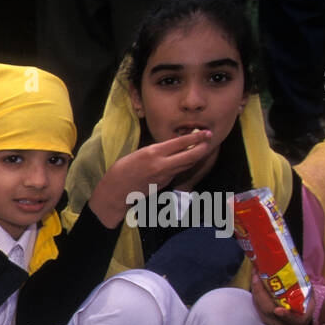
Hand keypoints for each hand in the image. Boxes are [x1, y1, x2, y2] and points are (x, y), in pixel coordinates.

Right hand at [87, 131, 216, 227]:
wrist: (115, 192)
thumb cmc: (122, 170)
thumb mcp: (139, 153)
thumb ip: (157, 150)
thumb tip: (173, 146)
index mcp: (154, 153)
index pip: (182, 143)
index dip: (197, 137)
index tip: (206, 132)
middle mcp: (162, 165)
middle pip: (191, 156)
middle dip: (203, 147)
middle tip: (209, 140)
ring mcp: (165, 176)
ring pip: (187, 164)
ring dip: (195, 156)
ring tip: (200, 147)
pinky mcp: (164, 184)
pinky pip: (177, 171)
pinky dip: (183, 164)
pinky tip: (183, 160)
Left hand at [251, 272, 311, 324]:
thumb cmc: (303, 312)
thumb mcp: (310, 303)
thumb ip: (307, 291)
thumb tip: (302, 275)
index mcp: (296, 321)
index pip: (291, 320)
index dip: (285, 315)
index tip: (278, 310)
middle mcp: (281, 323)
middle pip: (268, 310)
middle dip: (261, 293)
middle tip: (258, 277)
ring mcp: (269, 320)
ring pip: (259, 306)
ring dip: (256, 289)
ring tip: (255, 274)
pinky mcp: (261, 316)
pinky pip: (256, 303)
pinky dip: (255, 291)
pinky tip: (254, 279)